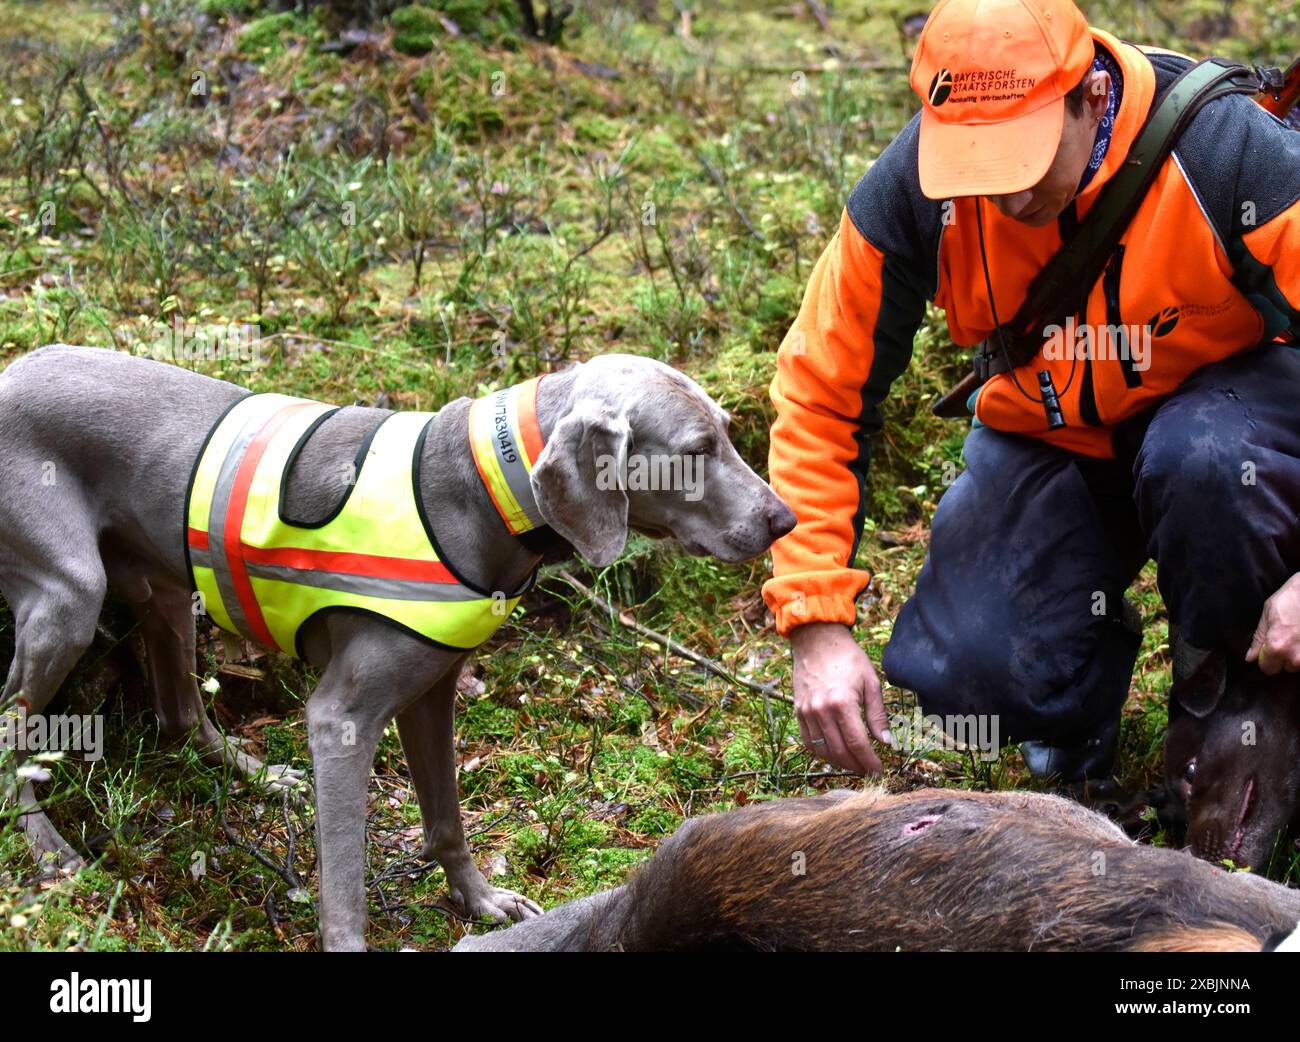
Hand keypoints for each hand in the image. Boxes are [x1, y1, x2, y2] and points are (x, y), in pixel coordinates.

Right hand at [789, 621, 890, 774]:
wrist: (816, 640)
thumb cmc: (847, 658)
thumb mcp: (870, 682)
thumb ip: (877, 714)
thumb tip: (885, 741)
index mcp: (842, 703)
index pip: (857, 743)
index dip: (869, 761)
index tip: (879, 771)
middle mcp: (821, 711)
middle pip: (840, 752)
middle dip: (856, 766)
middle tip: (869, 771)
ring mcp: (807, 712)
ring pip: (823, 750)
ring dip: (839, 763)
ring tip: (854, 764)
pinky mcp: (798, 711)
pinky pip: (809, 741)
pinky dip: (822, 752)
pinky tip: (835, 753)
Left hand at [1246, 573, 1299, 674]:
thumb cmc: (1291, 597)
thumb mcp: (1268, 614)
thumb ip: (1259, 638)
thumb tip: (1250, 658)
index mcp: (1277, 647)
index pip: (1268, 669)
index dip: (1267, 659)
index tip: (1271, 649)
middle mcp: (1296, 657)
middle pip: (1287, 667)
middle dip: (1286, 656)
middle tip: (1290, 637)